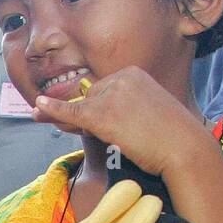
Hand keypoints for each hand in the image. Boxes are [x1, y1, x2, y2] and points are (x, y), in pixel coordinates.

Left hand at [32, 66, 210, 180]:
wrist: (184, 148)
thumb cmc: (172, 137)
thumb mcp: (149, 113)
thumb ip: (127, 109)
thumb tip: (104, 120)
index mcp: (133, 74)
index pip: (101, 91)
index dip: (98, 111)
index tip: (108, 126)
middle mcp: (121, 78)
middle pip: (88, 99)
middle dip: (87, 118)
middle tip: (105, 134)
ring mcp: (111, 95)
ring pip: (81, 110)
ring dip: (76, 124)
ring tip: (102, 134)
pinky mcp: (103, 115)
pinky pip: (72, 112)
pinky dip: (53, 111)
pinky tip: (38, 107)